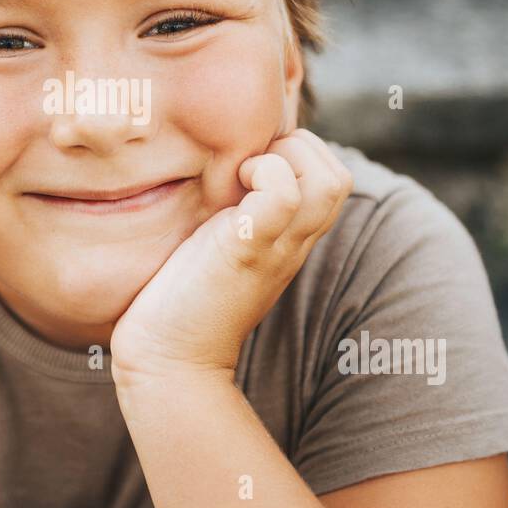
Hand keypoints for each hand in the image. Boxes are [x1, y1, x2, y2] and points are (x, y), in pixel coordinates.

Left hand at [110, 128, 352, 380]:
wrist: (168, 359)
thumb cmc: (181, 300)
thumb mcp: (219, 245)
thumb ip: (234, 216)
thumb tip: (222, 175)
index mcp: (289, 240)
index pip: (330, 178)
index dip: (296, 153)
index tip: (249, 162)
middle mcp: (293, 243)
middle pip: (339, 176)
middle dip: (296, 148)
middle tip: (247, 164)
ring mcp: (277, 247)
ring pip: (329, 181)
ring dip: (286, 158)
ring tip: (243, 174)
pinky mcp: (248, 249)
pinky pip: (284, 195)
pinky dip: (263, 174)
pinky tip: (229, 192)